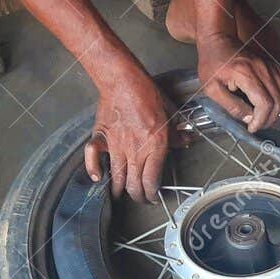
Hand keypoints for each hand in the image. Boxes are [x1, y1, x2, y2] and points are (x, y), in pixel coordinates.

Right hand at [83, 59, 171, 202]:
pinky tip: (97, 177)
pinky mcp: (101, 137)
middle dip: (139, 197)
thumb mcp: (170, 113)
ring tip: (123, 193)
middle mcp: (135, 151)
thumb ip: (177, 133)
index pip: (152, 182)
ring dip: (120, 190)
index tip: (154, 197)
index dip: (152, 194)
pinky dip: (93, 169)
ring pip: (117, 178)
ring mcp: (116, 146)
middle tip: (141, 198)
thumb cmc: (147, 93)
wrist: (123, 80)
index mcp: (155, 147)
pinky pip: (93, 158)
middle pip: (134, 186)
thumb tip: (186, 141)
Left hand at [196, 32, 279, 132]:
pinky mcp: (273, 65)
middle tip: (257, 124)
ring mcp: (269, 66)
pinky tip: (272, 102)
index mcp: (245, 74)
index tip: (252, 127)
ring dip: (277, 109)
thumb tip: (247, 118)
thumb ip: (230, 105)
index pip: (264, 103)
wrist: (218, 39)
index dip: (260, 120)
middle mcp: (262, 69)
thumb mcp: (211, 88)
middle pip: (278, 101)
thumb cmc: (212, 62)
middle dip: (269, 119)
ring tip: (264, 115)